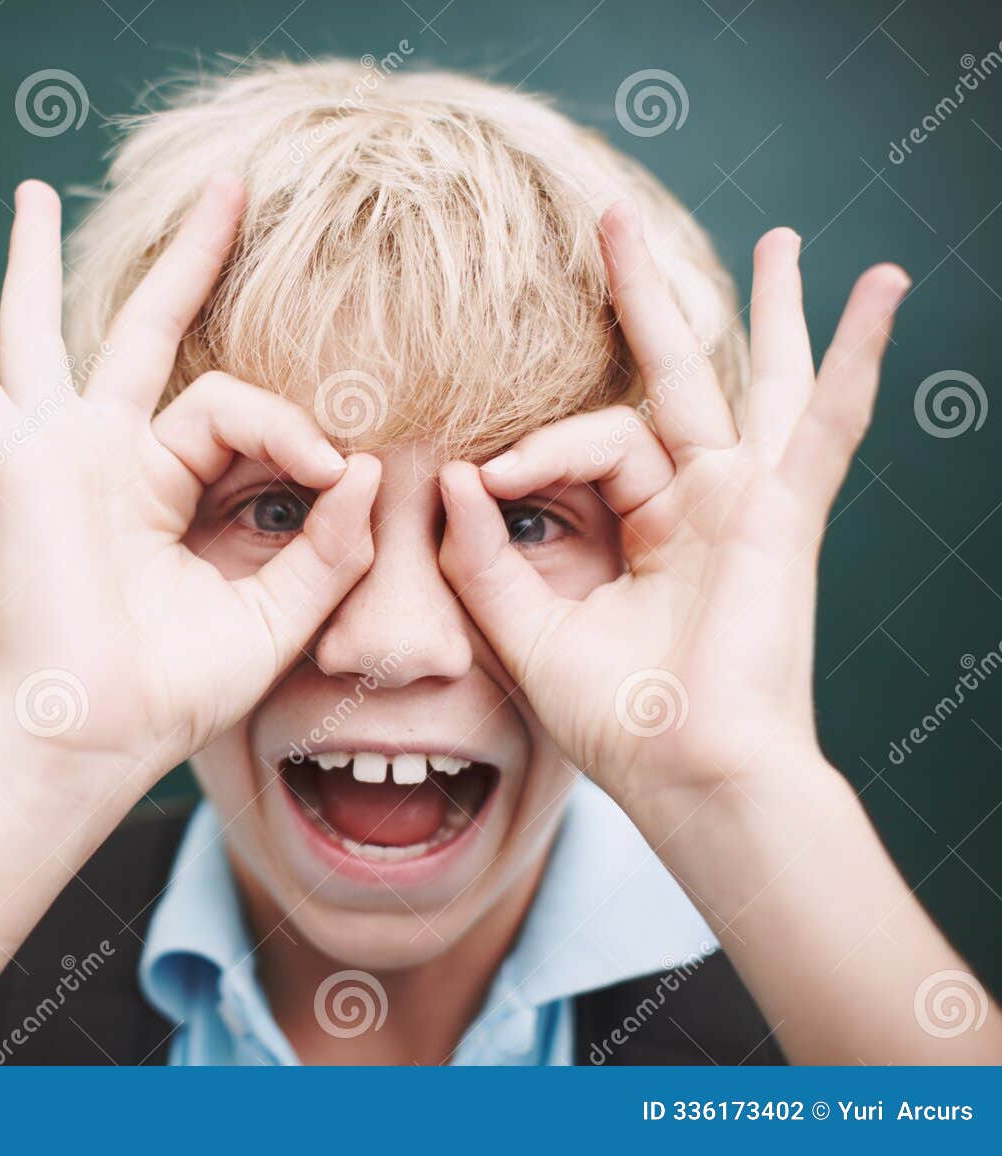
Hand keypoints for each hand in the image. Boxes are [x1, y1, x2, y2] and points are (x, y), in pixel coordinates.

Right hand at [0, 175, 379, 785]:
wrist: (95, 737)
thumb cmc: (170, 691)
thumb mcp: (272, 613)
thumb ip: (323, 546)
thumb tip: (360, 470)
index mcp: (162, 487)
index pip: (235, 407)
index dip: (291, 426)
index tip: (333, 470)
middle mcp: (106, 458)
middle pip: (144, 329)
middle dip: (189, 256)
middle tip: (232, 183)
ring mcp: (55, 456)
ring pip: (43, 334)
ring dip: (33, 262)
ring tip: (28, 192)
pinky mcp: (18, 468)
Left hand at [439, 202, 908, 818]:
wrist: (688, 775)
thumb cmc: (618, 722)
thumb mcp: (528, 632)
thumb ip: (485, 557)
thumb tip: (458, 477)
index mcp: (648, 528)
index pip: (588, 445)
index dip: (532, 452)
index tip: (485, 480)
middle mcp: (703, 504)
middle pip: (673, 374)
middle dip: (642, 297)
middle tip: (611, 219)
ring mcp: (749, 502)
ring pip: (753, 379)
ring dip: (767, 307)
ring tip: (784, 238)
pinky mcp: (782, 513)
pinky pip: (826, 420)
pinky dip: (854, 353)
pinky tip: (881, 288)